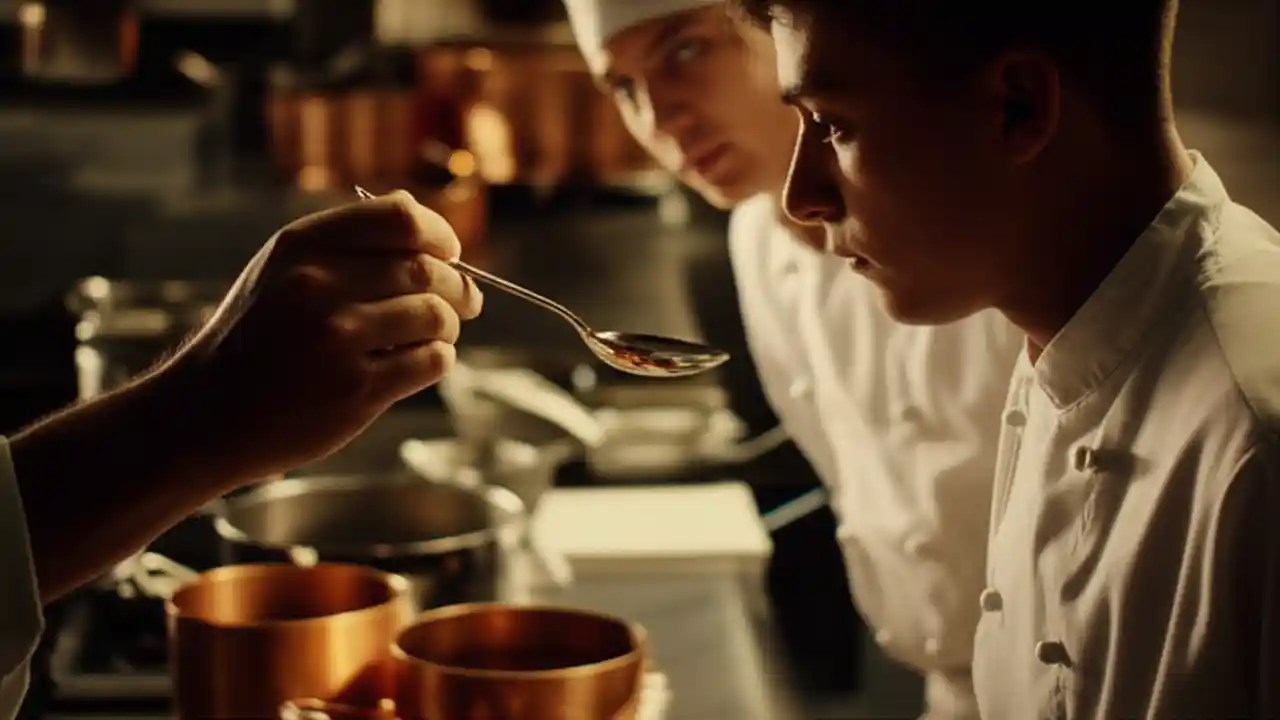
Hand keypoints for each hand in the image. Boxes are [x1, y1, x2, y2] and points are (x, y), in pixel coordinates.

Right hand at [164, 190, 482, 486]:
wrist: (206, 415)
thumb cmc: (256, 338)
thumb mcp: (280, 271)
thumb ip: (345, 241)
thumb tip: (416, 211)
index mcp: (302, 246)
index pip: (402, 218)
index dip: (440, 236)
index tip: (449, 254)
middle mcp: (318, 285)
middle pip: (426, 271)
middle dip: (457, 287)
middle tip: (466, 302)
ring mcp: (338, 338)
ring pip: (435, 316)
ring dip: (447, 327)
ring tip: (436, 336)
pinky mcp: (356, 389)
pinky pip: (431, 362)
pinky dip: (438, 360)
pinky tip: (419, 364)